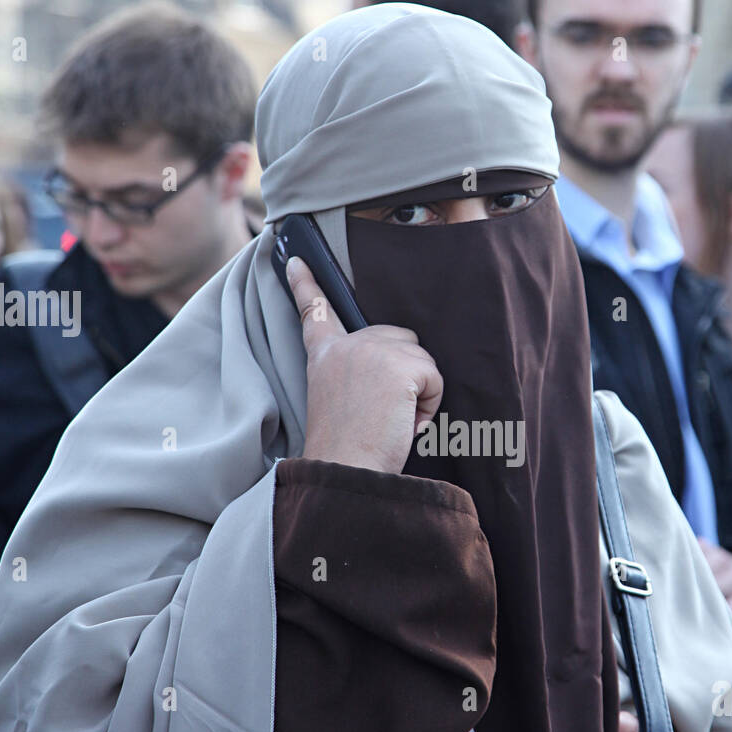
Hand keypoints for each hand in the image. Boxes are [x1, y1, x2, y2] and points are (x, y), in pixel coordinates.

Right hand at [288, 255, 443, 474]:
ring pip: (422, 361)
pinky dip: (429, 407)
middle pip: (400, 340)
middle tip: (383, 414)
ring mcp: (372, 351)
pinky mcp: (400, 366)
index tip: (296, 260)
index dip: (305, 285)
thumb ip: (357, 373)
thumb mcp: (339, 400)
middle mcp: (345, 345)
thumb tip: (396, 365)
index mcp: (324, 355)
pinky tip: (404, 424)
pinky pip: (435, 380)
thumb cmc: (347, 450)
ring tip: (392, 422)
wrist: (345, 471)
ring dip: (419, 395)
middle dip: (405, 375)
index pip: (314, 312)